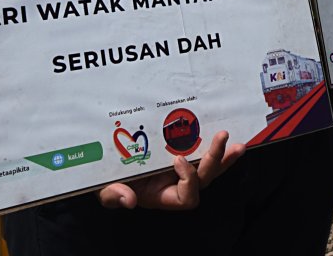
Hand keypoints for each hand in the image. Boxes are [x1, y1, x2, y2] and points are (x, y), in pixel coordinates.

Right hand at [96, 130, 243, 210]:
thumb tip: (129, 200)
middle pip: (204, 179)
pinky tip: (223, 132)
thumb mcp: (104, 189)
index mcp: (161, 195)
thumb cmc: (106, 180)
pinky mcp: (179, 151)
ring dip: (222, 152)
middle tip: (221, 135)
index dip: (188, 180)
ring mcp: (179, 168)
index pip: (186, 197)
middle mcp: (175, 183)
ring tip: (229, 135)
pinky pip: (202, 152)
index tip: (178, 159)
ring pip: (209, 166)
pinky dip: (213, 144)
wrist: (103, 162)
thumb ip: (114, 196)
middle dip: (215, 159)